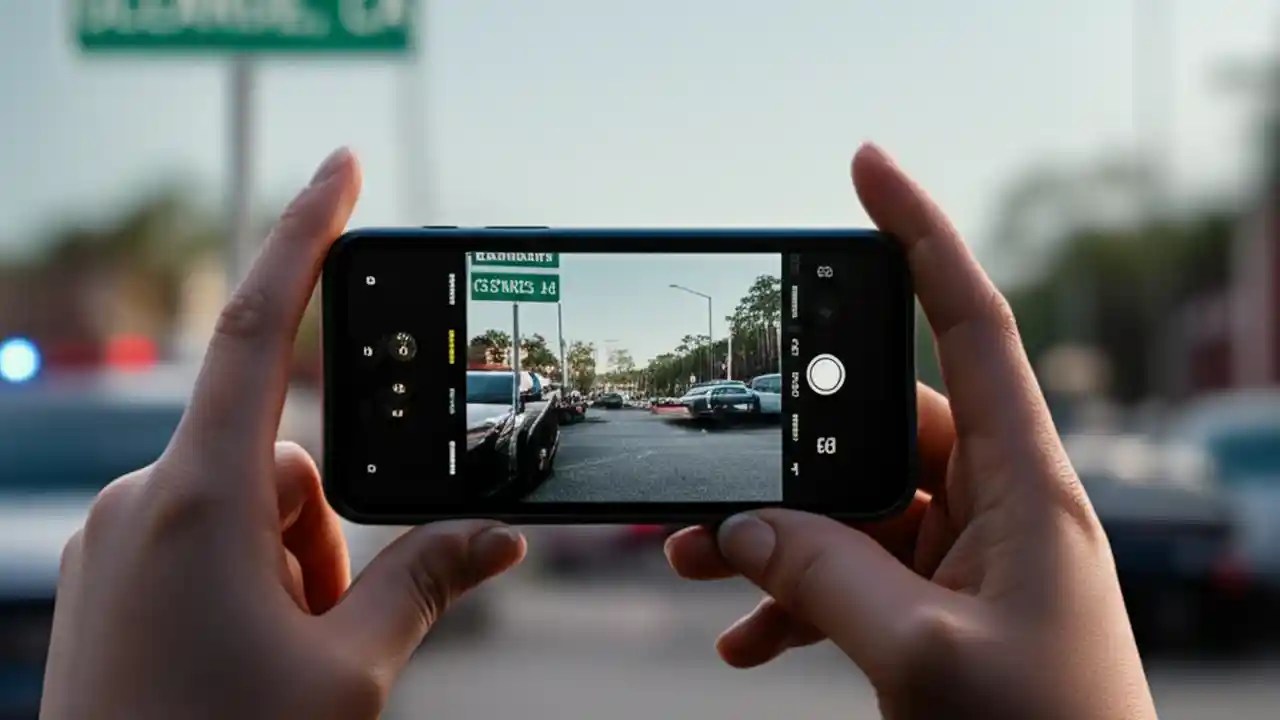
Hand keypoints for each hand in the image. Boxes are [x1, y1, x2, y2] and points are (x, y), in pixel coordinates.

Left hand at [41, 149, 525, 719]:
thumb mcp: (347, 673)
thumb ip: (426, 583)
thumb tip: (499, 536)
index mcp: (200, 501)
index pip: (263, 332)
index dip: (304, 237)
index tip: (341, 169)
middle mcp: (145, 499)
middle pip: (282, 462)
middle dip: (327, 533)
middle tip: (329, 630)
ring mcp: (119, 537)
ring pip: (246, 508)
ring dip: (291, 567)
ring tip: (284, 661)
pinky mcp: (109, 572)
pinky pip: (200, 538)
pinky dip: (245, 579)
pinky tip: (243, 659)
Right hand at [665, 144, 1156, 719]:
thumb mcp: (922, 655)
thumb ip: (823, 579)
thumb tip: (743, 526)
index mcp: (1025, 488)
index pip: (973, 325)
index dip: (922, 235)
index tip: (866, 169)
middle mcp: (996, 507)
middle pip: (877, 430)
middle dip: (783, 448)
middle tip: (704, 471)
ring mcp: (965, 559)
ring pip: (850, 508)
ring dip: (771, 532)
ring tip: (693, 563)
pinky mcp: (939, 607)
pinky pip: (852, 573)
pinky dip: (792, 597)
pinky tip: (742, 639)